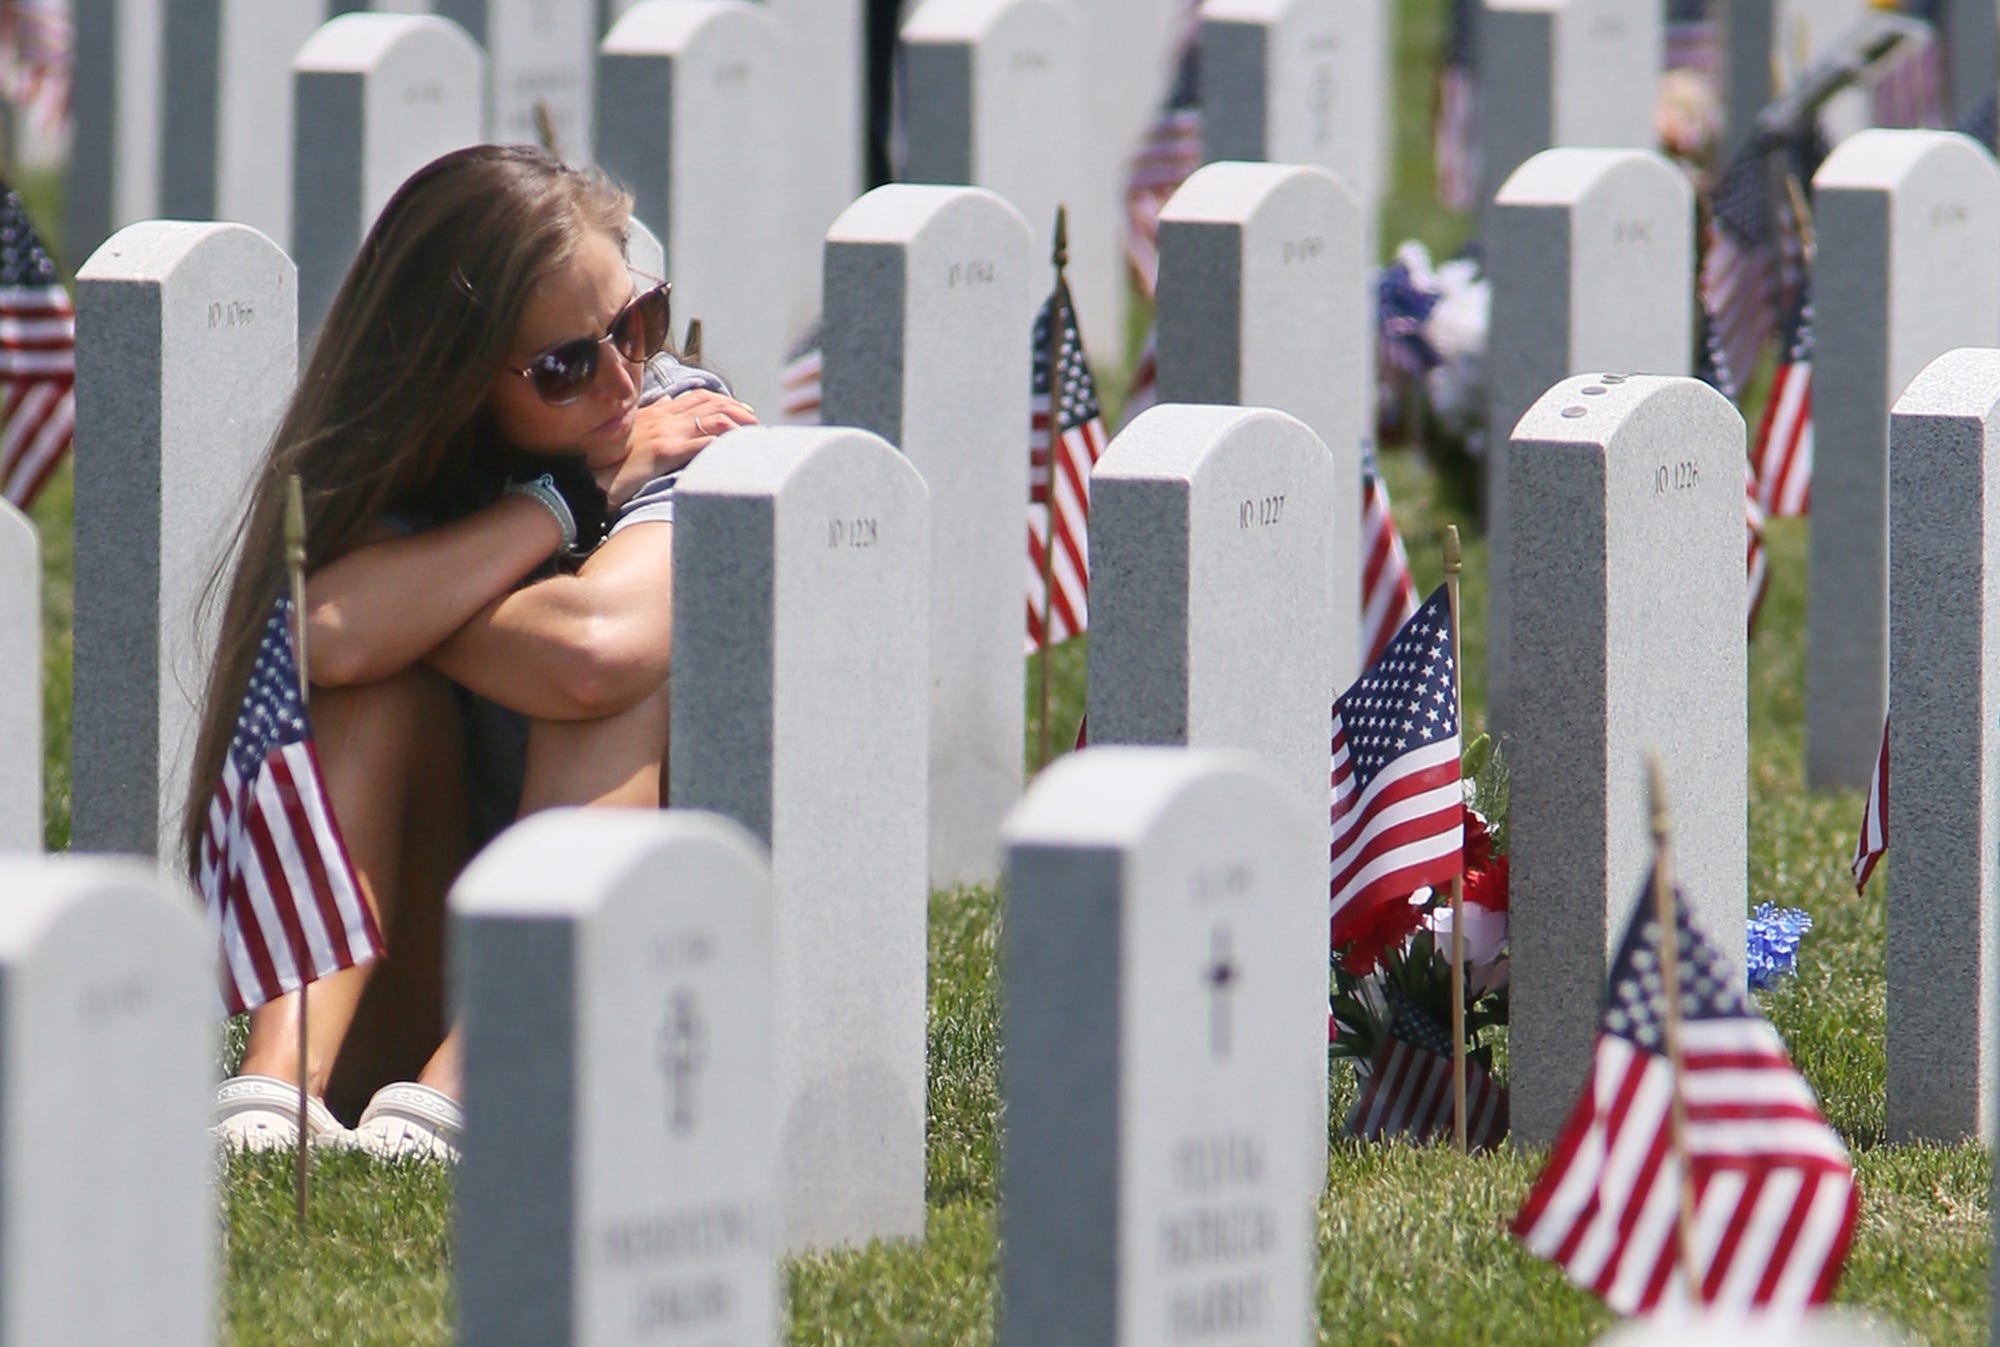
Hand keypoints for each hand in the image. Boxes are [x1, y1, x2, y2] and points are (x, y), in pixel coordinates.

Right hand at [603, 389, 758, 506]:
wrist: (594, 473)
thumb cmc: (613, 457)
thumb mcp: (632, 428)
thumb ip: (653, 414)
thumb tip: (668, 401)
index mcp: (659, 412)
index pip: (697, 396)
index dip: (723, 399)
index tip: (742, 408)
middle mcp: (665, 417)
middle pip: (710, 404)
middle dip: (737, 409)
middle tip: (755, 421)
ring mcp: (666, 433)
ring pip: (710, 419)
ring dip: (736, 424)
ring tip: (752, 432)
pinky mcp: (666, 452)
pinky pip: (700, 444)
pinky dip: (722, 444)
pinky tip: (736, 448)